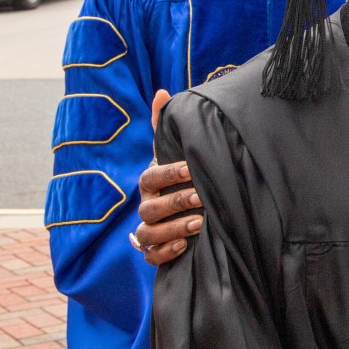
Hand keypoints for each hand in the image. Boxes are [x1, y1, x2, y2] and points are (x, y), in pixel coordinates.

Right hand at [132, 89, 201, 265]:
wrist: (192, 207)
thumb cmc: (184, 175)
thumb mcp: (178, 151)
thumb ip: (167, 126)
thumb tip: (161, 92)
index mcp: (152, 182)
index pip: (151, 177)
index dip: (169, 174)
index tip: (191, 169)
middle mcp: (148, 206)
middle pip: (149, 207)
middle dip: (175, 202)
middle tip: (201, 196)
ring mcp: (150, 229)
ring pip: (147, 233)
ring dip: (171, 229)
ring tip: (199, 224)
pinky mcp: (157, 250)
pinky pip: (151, 256)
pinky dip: (164, 252)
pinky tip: (185, 245)